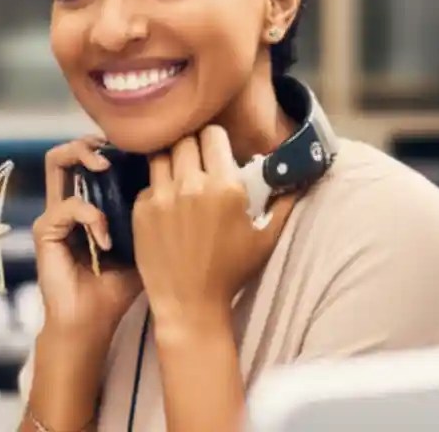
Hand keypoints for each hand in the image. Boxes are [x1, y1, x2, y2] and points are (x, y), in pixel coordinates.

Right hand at [32, 135, 142, 339]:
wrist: (92, 323)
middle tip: (116, 148)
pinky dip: (92, 218)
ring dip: (83, 157)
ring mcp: (54, 215)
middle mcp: (69, 203)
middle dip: (93, 141)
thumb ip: (153, 214)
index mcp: (91, 203)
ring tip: (106, 167)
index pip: (94, 158)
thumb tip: (183, 183)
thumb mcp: (144, 243)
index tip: (140, 146)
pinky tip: (107, 241)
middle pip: (71, 148)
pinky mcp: (45, 231)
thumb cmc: (119, 288)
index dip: (114, 146)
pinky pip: (69, 206)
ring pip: (57, 162)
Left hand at [132, 126, 289, 330]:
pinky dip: (156, 187)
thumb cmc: (232, 272)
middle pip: (185, 138)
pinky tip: (165, 203)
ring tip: (177, 175)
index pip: (213, 135)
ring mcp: (162, 196)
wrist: (190, 304)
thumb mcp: (265, 239)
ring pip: (161, 155)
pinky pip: (147, 183)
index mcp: (226, 186)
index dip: (215, 139)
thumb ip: (283, 204)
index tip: (216, 149)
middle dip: (192, 145)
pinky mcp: (140, 209)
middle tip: (197, 160)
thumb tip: (298, 179)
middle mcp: (192, 184)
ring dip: (170, 160)